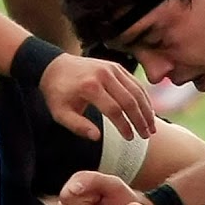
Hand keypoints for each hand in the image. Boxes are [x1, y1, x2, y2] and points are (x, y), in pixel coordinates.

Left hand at [40, 52, 156, 142]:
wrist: (54, 66)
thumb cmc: (57, 93)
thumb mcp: (60, 113)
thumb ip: (78, 126)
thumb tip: (97, 137)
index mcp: (89, 86)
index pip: (113, 109)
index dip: (124, 126)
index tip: (130, 139)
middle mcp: (103, 74)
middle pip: (129, 99)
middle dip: (140, 119)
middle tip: (146, 136)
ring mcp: (111, 68)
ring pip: (136, 90)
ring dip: (146, 109)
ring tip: (151, 127)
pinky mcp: (115, 66)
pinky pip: (134, 82)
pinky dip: (144, 97)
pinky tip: (148, 112)